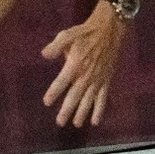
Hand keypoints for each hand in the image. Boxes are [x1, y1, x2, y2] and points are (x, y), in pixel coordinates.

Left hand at [42, 1, 125, 127]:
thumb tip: (44, 55)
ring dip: (83, 113)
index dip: (54, 92)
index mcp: (75, 63)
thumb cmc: (85, 31)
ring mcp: (98, 78)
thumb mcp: (68, 34)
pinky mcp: (106, 79)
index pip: (62, 81)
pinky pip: (103, 97)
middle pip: (75, 95)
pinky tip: (95, 121)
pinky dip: (99, 110)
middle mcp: (87, 74)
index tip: (47, 102)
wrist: (110, 29)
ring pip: (89, 99)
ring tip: (76, 124)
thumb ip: (56, 46)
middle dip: (67, 110)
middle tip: (59, 122)